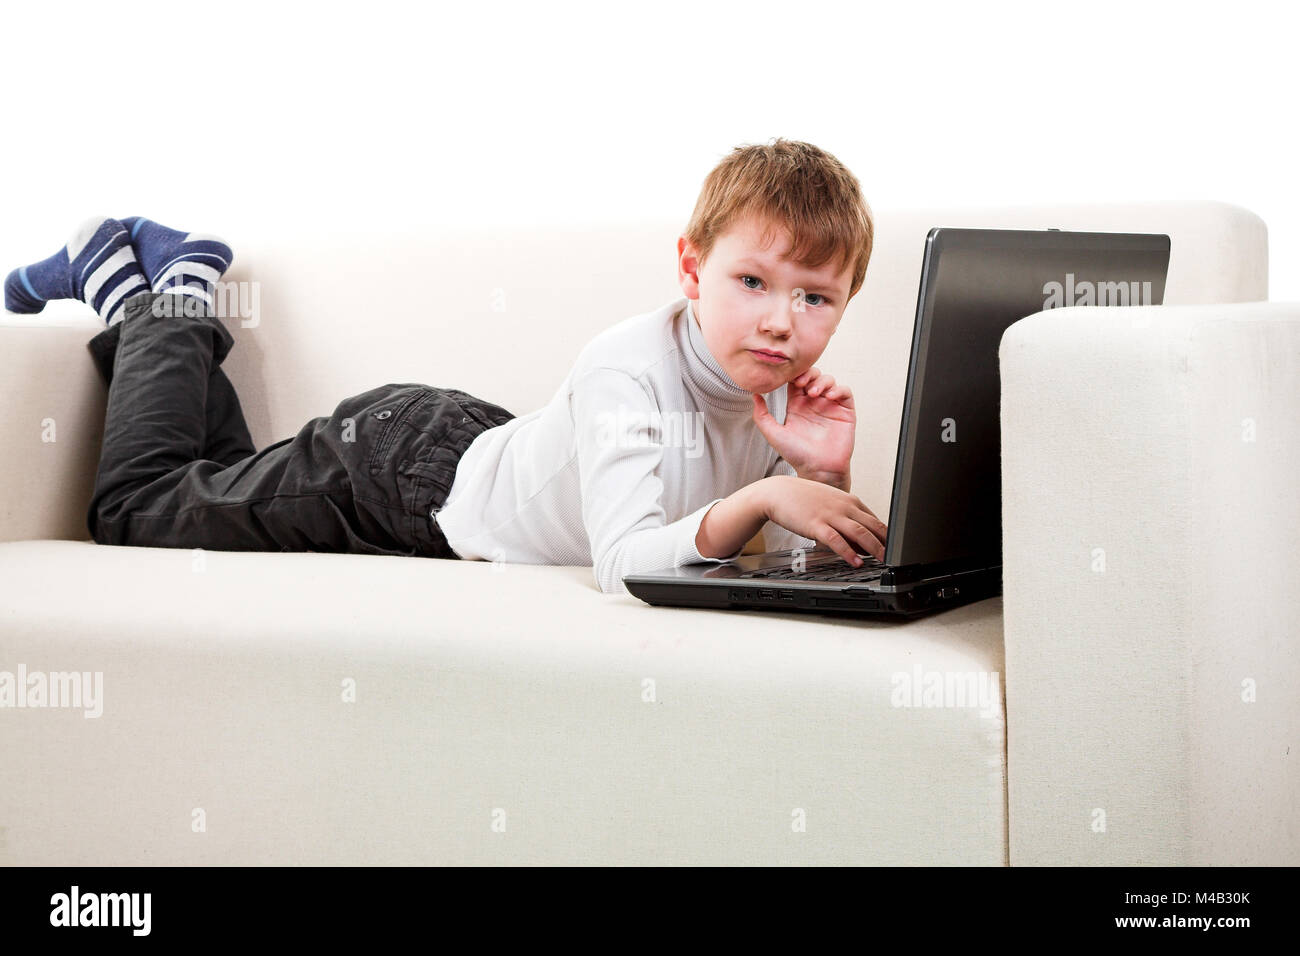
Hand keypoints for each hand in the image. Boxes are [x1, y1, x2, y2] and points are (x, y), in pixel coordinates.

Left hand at [751, 366, 853, 487]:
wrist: (818, 469)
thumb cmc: (796, 455)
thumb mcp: (774, 434)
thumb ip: (762, 415)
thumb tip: (753, 394)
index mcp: (797, 406)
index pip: (796, 380)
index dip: (794, 374)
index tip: (791, 379)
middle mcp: (814, 404)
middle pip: (813, 375)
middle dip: (809, 374)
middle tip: (802, 384)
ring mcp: (830, 406)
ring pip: (829, 380)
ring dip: (822, 381)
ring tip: (815, 394)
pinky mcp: (845, 412)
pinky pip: (845, 392)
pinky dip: (839, 389)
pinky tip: (830, 397)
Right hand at [759, 475, 887, 565]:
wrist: (778, 492)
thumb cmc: (803, 498)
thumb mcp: (830, 503)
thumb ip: (847, 517)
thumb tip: (861, 537)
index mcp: (849, 501)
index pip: (875, 519)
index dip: (888, 535)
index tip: (895, 548)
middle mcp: (843, 507)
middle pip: (872, 526)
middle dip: (887, 542)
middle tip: (896, 556)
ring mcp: (830, 515)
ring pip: (859, 533)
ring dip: (874, 548)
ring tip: (883, 560)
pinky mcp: (816, 525)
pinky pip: (836, 540)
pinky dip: (848, 552)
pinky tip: (856, 562)